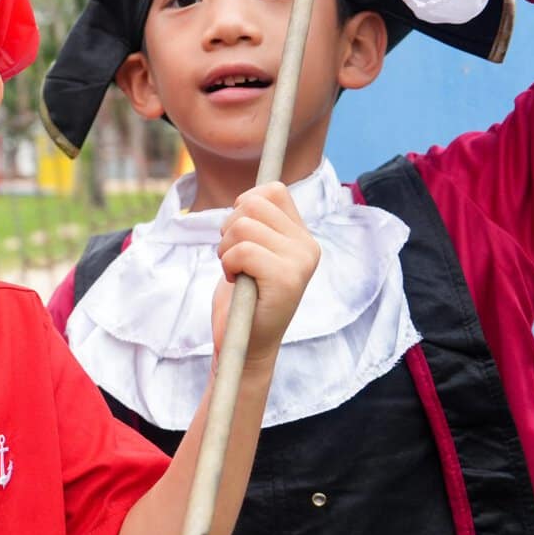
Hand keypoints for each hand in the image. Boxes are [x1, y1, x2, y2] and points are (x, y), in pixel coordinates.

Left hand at [215, 182, 319, 356]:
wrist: (245, 343)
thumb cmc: (243, 297)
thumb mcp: (253, 250)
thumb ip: (256, 222)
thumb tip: (246, 195)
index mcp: (302, 236)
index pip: (272, 191)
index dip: (243, 206)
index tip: (239, 236)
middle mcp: (308, 246)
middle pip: (253, 203)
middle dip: (228, 228)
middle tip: (234, 258)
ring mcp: (300, 262)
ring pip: (243, 226)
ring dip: (226, 249)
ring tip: (236, 271)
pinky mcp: (287, 279)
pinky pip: (243, 250)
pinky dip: (228, 264)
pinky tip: (236, 282)